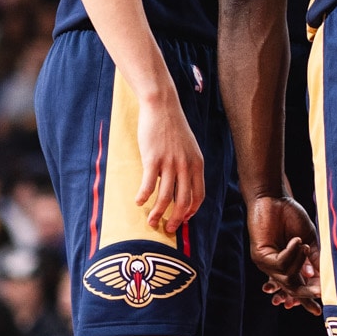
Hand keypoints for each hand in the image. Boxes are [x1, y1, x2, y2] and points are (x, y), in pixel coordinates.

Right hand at [134, 80, 204, 233]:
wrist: (162, 106)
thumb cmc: (173, 127)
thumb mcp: (188, 147)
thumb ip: (188, 165)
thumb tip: (181, 185)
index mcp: (197, 164)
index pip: (199, 195)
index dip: (191, 211)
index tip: (184, 219)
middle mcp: (186, 166)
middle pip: (184, 201)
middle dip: (176, 219)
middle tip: (168, 229)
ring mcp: (170, 163)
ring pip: (166, 197)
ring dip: (158, 213)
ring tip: (151, 222)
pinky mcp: (153, 159)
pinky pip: (149, 185)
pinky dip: (143, 196)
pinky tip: (138, 202)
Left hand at [248, 195, 321, 311]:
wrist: (273, 198)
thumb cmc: (290, 216)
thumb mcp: (309, 240)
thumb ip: (315, 260)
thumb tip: (325, 279)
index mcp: (287, 265)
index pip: (297, 288)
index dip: (307, 300)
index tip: (318, 311)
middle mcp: (275, 268)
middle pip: (291, 289)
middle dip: (306, 293)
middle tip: (320, 291)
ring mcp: (266, 264)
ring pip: (287, 278)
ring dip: (300, 263)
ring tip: (305, 246)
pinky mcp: (260, 256)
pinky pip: (279, 264)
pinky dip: (291, 254)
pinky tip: (297, 241)